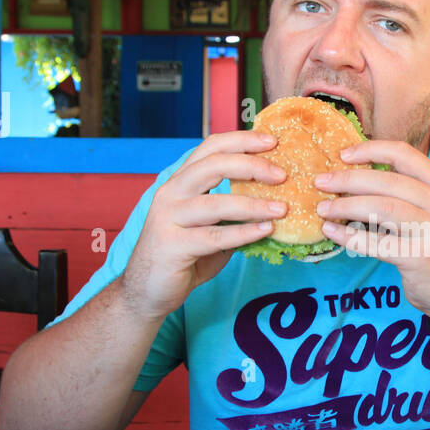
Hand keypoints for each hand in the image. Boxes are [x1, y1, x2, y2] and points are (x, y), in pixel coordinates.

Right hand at [119, 131, 287, 320]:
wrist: (147, 289)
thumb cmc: (184, 254)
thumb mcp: (209, 224)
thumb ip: (231, 209)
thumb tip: (275, 199)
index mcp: (181, 181)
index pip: (211, 148)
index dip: (241, 141)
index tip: (272, 141)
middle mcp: (171, 193)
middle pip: (213, 165)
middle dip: (251, 166)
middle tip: (282, 175)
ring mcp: (168, 218)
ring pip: (215, 203)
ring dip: (253, 205)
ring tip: (281, 209)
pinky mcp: (171, 245)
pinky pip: (213, 236)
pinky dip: (242, 232)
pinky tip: (265, 231)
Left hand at [313, 141, 429, 323]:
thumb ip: (407, 192)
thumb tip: (355, 175)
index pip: (405, 155)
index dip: (371, 150)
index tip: (343, 154)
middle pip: (387, 182)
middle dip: (348, 180)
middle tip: (321, 182)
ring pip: (381, 209)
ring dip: (346, 207)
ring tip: (322, 209)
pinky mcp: (418, 258)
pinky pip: (376, 243)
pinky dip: (349, 236)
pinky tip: (331, 232)